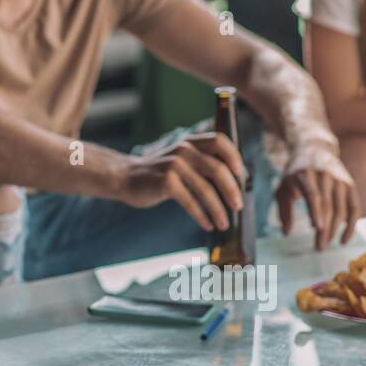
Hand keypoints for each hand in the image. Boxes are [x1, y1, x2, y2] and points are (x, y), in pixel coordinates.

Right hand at [119, 132, 245, 230]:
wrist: (124, 177)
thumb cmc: (157, 173)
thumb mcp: (179, 160)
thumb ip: (201, 164)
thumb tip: (233, 185)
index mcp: (190, 142)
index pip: (219, 140)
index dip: (234, 156)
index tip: (241, 174)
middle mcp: (183, 149)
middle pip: (218, 168)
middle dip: (232, 190)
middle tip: (238, 206)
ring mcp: (174, 165)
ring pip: (206, 189)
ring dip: (218, 209)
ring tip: (224, 223)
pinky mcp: (166, 182)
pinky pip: (191, 202)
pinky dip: (203, 216)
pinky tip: (208, 225)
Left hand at [276, 140, 359, 249]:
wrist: (315, 147)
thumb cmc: (295, 172)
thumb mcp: (283, 185)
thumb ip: (284, 208)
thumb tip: (286, 233)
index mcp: (305, 173)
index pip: (313, 193)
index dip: (316, 210)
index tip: (317, 228)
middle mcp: (325, 175)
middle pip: (328, 205)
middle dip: (325, 228)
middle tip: (318, 247)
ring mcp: (340, 180)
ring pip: (342, 209)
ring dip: (335, 230)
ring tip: (324, 244)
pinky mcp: (350, 185)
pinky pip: (354, 209)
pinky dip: (351, 226)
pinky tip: (343, 240)